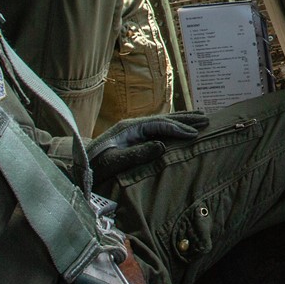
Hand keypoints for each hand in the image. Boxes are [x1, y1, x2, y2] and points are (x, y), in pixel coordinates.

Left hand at [88, 111, 209, 183]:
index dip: (178, 129)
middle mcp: (132, 125)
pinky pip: (158, 127)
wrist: (77, 166)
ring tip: (201, 116)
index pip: (160, 125)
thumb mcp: (115, 162)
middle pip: (164, 118)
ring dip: (182, 119)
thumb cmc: (95, 167)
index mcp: (129, 128)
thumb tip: (162, 145)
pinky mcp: (132, 136)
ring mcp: (132, 129)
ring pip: (162, 120)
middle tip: (207, 119)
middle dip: (186, 119)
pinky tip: (181, 126)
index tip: (195, 135)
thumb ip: (137, 154)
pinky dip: (173, 125)